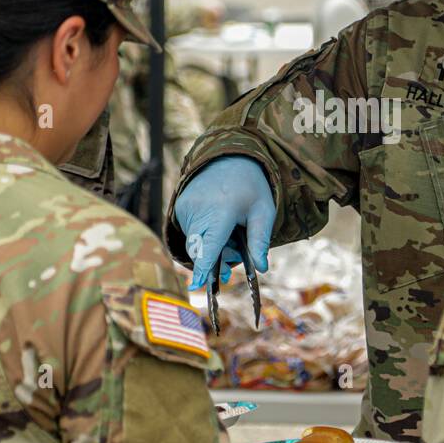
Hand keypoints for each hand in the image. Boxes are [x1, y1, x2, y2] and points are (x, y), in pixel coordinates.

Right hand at [174, 155, 274, 289]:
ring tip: (228, 236)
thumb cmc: (251, 187)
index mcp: (222, 210)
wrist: (229, 157)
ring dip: (210, 248)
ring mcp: (186, 207)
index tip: (198, 285)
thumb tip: (262, 269)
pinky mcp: (180, 206)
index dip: (205, 267)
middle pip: (201, 249)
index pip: (211, 244)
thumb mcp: (263, 212)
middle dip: (215, 262)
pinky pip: (189, 231)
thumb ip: (260, 241)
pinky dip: (202, 236)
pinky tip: (216, 224)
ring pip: (194, 243)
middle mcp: (199, 209)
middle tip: (230, 268)